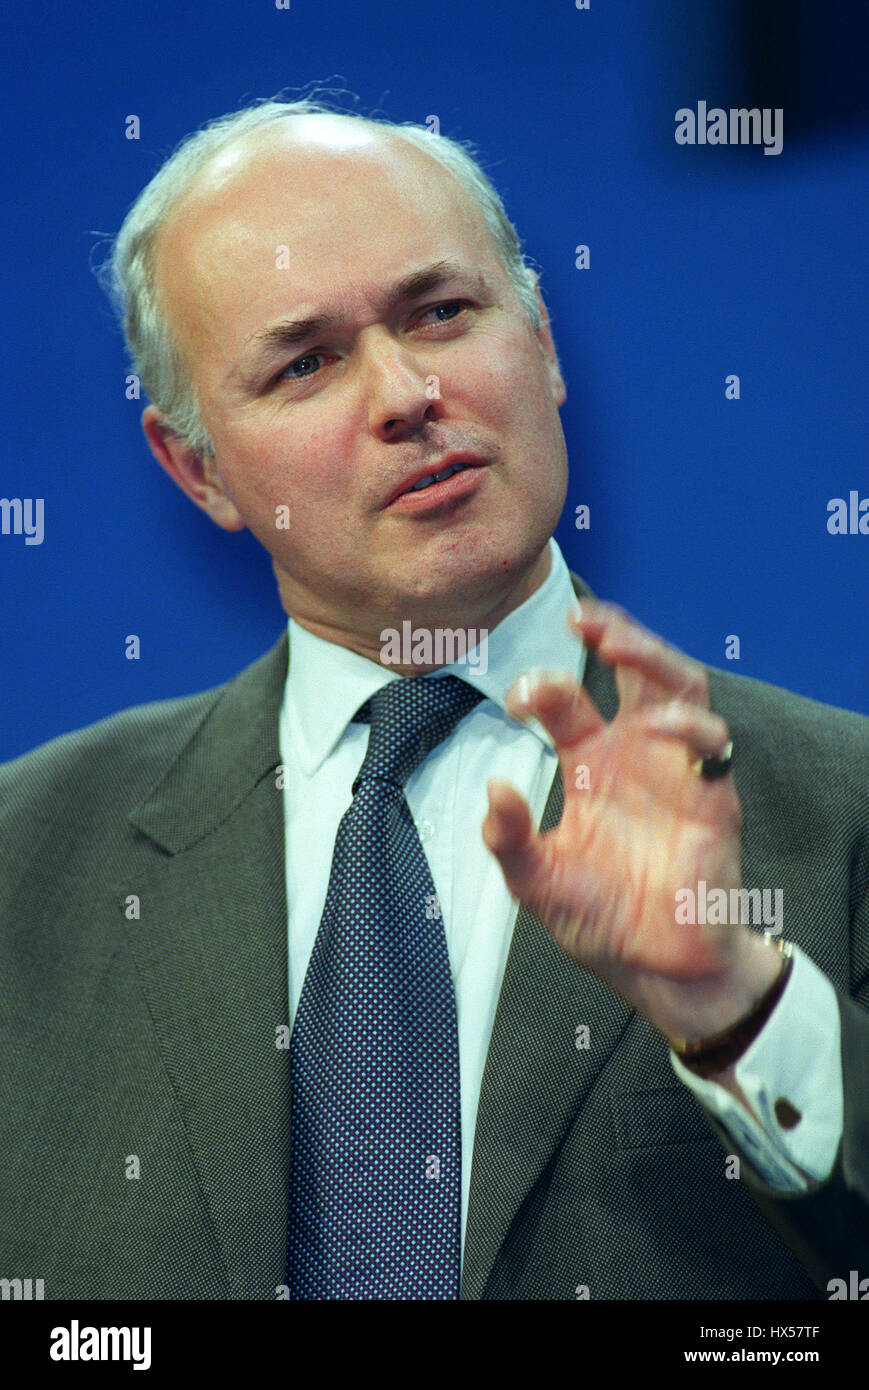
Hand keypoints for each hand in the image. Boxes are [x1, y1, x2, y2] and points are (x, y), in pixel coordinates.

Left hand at [482, 598, 779, 1042]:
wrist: (656, 968)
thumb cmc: (600, 919)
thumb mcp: (536, 881)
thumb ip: (509, 839)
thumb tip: (494, 789)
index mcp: (590, 762)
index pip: (569, 699)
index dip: (542, 687)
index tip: (516, 698)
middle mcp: (634, 753)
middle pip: (634, 668)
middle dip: (612, 632)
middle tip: (580, 619)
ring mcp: (676, 768)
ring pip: (679, 686)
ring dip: (652, 655)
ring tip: (617, 642)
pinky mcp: (713, 796)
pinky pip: (713, 745)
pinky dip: (689, 726)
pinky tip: (657, 724)